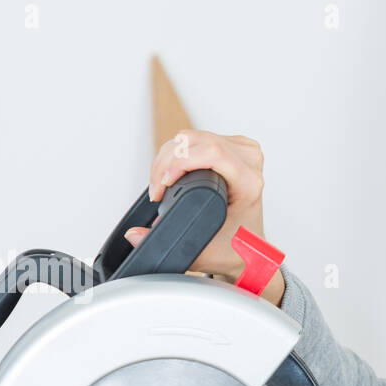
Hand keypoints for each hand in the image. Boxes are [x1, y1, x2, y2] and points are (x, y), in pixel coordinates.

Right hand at [124, 130, 285, 306]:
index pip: (212, 153)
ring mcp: (242, 150)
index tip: (163, 184)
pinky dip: (177, 153)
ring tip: (161, 183)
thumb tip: (135, 233)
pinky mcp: (232, 146)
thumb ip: (166, 242)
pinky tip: (171, 172)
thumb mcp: (203, 249)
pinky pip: (196, 138)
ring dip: (168, 157)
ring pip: (192, 137)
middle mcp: (249, 161)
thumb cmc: (235, 247)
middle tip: (157, 190)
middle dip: (165, 163)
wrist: (249, 247)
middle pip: (196, 141)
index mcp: (250, 182)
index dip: (179, 163)